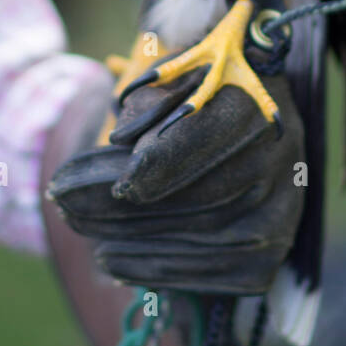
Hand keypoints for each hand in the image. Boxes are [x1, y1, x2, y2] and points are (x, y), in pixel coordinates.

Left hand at [47, 65, 304, 295]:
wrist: (253, 109)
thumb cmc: (202, 86)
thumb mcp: (177, 72)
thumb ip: (153, 98)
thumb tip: (121, 140)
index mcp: (258, 105)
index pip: (210, 138)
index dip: (159, 164)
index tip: (113, 180)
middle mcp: (281, 160)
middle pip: (199, 197)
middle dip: (124, 205)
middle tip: (63, 202)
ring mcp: (282, 210)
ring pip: (204, 239)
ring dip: (134, 241)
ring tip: (77, 229)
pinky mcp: (270, 251)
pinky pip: (213, 273)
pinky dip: (160, 271)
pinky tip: (115, 262)